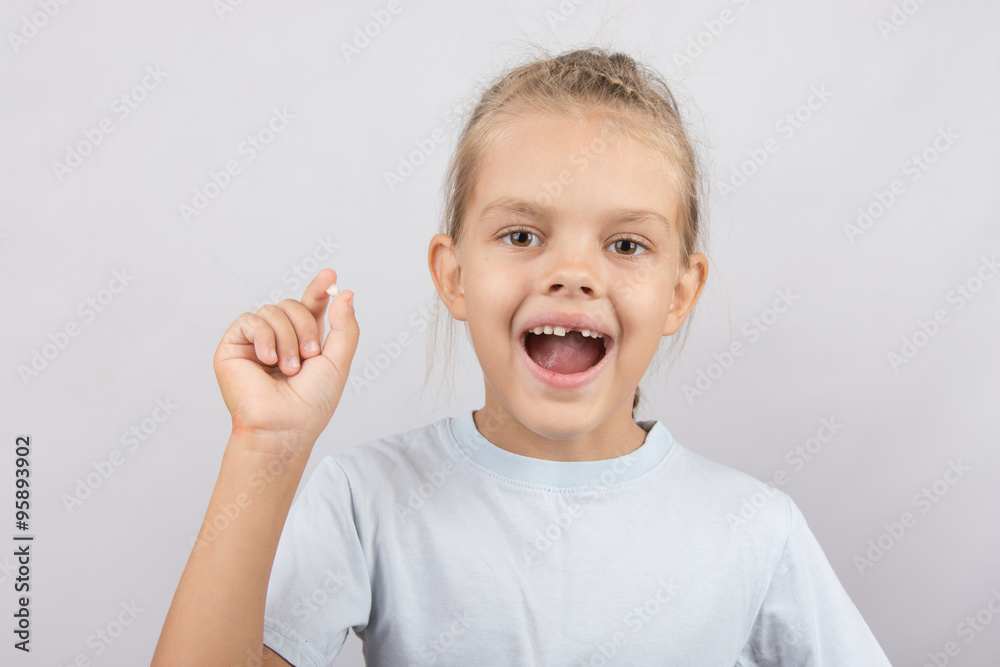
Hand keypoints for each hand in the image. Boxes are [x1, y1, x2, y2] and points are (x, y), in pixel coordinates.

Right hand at [213, 269, 357, 456]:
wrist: (284, 426)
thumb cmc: (311, 402)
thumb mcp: (337, 361)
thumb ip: (344, 327)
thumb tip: (344, 293)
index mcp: (303, 341)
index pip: (310, 307)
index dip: (318, 289)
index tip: (330, 275)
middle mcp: (279, 339)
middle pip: (292, 304)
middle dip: (306, 326)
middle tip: (310, 355)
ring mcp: (255, 341)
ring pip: (273, 310)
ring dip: (287, 338)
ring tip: (288, 368)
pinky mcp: (233, 345)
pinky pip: (251, 320)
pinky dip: (264, 337)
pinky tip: (268, 360)